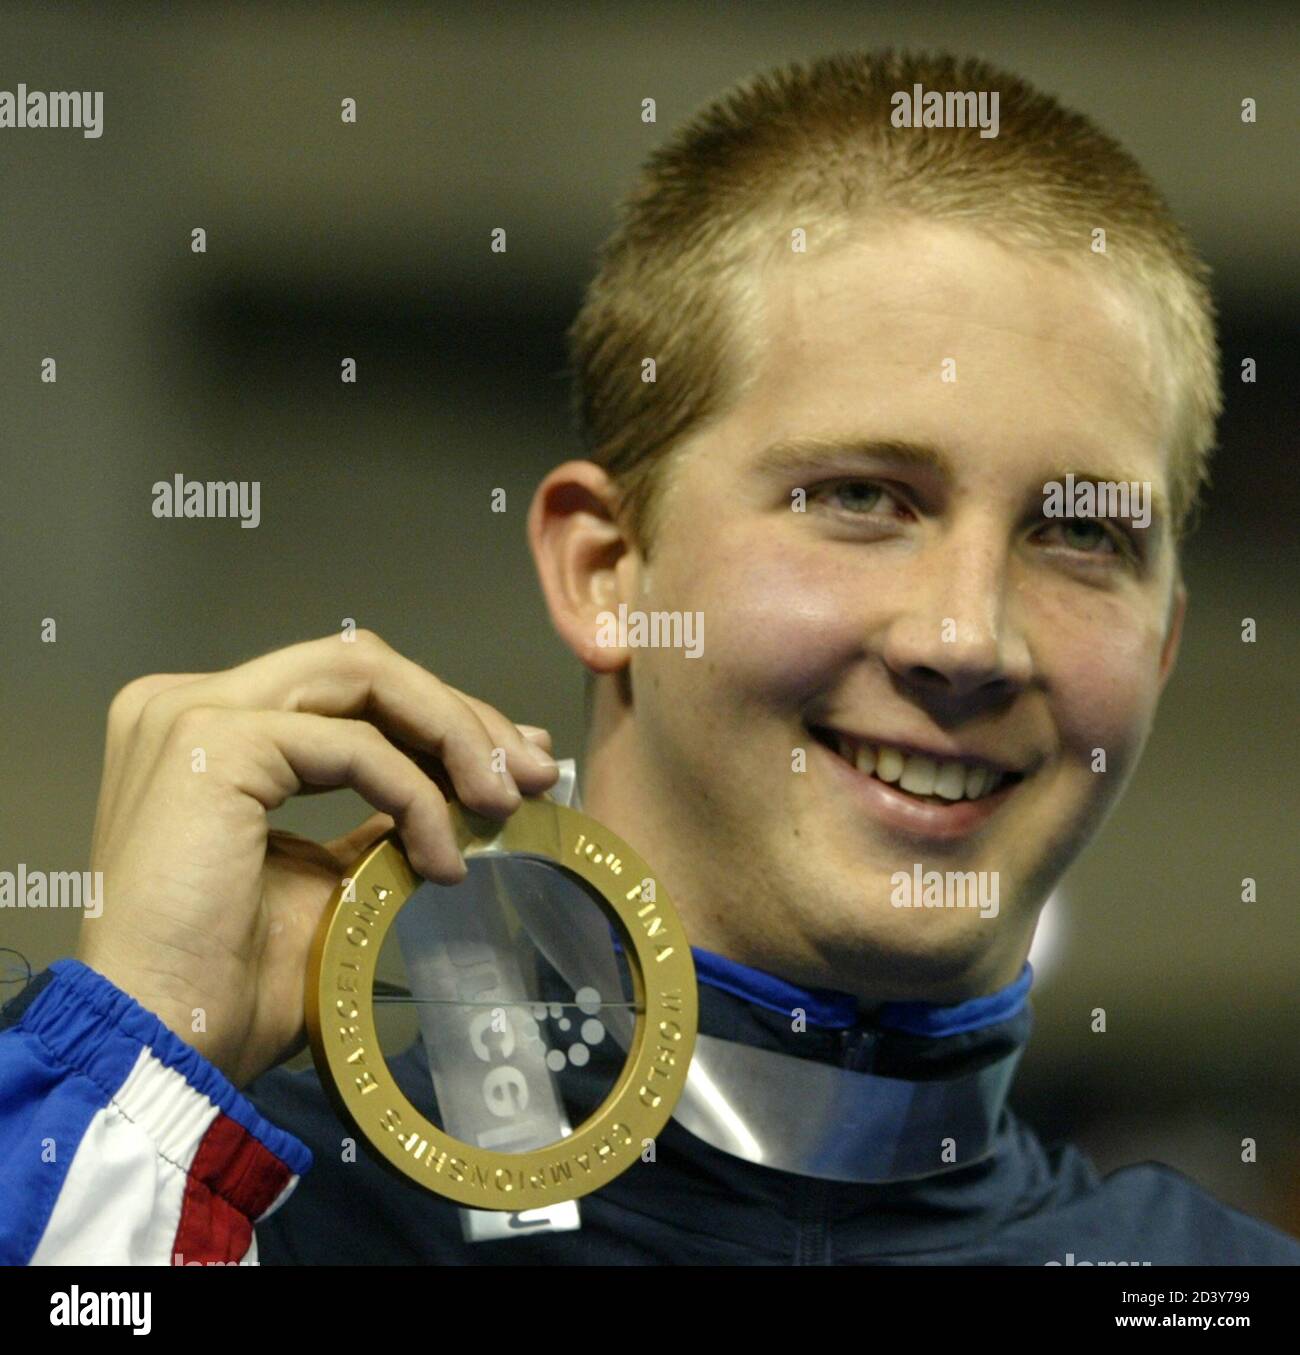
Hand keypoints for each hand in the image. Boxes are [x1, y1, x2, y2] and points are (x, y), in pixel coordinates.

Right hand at [77, 630, 558, 1085]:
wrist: (166, 1047)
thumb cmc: (235, 983)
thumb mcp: (334, 880)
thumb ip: (384, 818)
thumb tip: (476, 779)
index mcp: (214, 729)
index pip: (350, 688)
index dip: (443, 716)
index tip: (517, 762)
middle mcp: (192, 701)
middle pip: (364, 668)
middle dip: (461, 716)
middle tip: (531, 773)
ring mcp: (196, 713)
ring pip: (366, 678)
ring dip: (453, 736)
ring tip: (504, 803)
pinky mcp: (214, 741)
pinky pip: (356, 746)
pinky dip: (416, 795)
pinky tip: (443, 860)